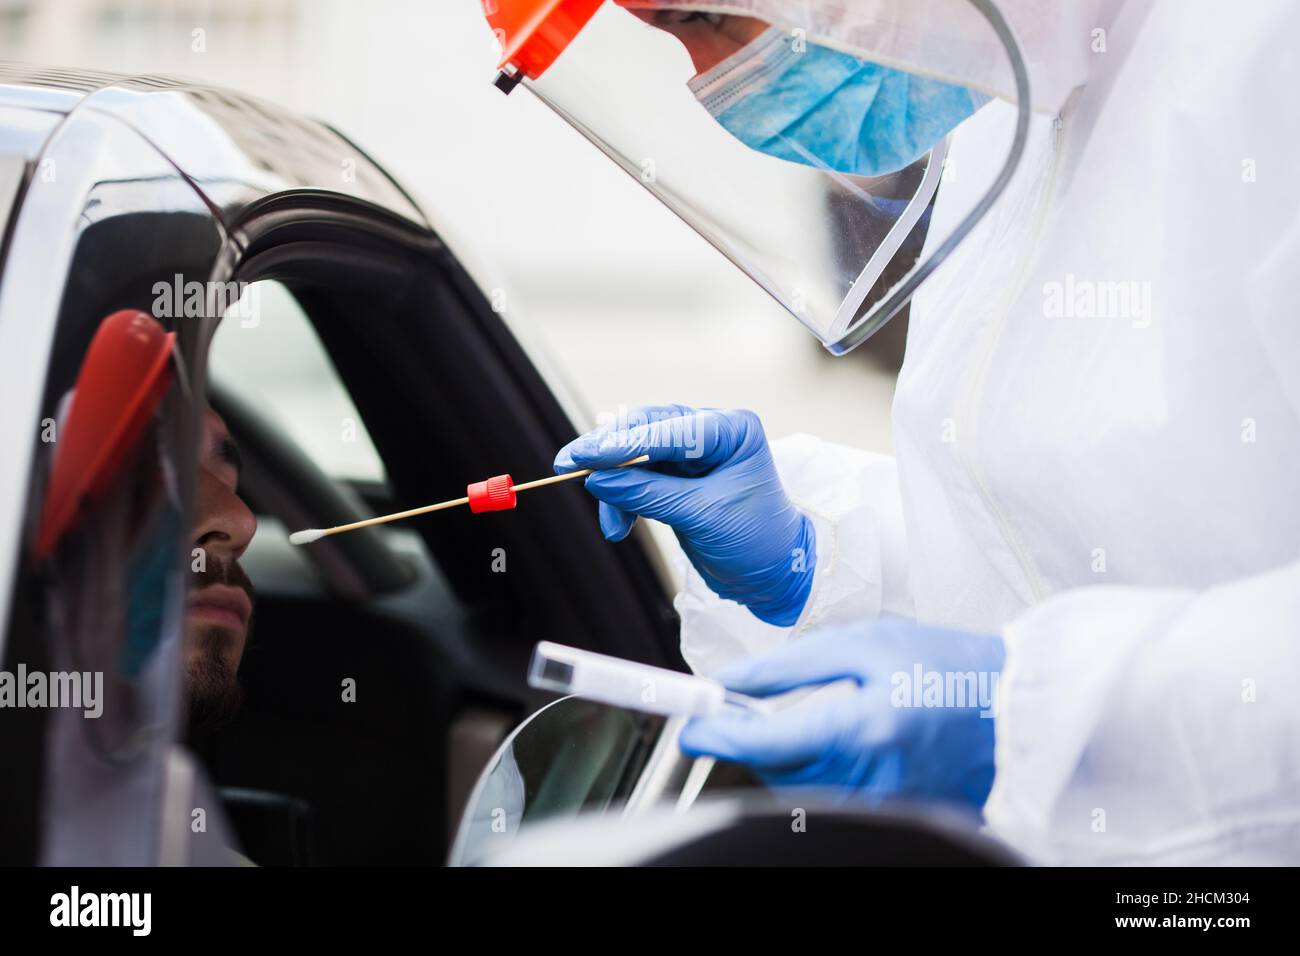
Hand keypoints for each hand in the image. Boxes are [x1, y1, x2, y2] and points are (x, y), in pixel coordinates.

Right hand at [554, 405, 813, 626]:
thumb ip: (648, 493)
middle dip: (609, 456)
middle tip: (568, 466)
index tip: (583, 455)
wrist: (774, 575)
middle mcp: (711, 433)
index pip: (667, 429)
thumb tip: (597, 478)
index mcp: (730, 429)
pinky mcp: (678, 479)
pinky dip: (623, 500)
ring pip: (635, 457)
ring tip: (612, 526)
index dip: (621, 443)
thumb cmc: (756, 541)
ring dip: (615, 487)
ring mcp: (693, 455)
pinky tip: (619, 525)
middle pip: (644, 431)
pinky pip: (638, 478)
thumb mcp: (701, 516)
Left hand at [679, 620, 1003, 808]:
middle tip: (752, 705)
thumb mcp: (865, 643)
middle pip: (775, 772)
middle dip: (753, 739)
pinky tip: (838, 740)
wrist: (1013, 706)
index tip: (691, 726)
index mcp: (863, 729)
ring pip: (797, 789)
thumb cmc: (947, 667)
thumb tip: (733, 682)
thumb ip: (790, 665)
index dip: (719, 736)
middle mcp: (870, 779)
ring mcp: (882, 804)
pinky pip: (829, 797)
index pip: (766, 744)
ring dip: (785, 755)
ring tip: (816, 716)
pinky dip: (816, 770)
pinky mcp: (890, 813)